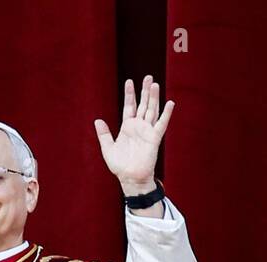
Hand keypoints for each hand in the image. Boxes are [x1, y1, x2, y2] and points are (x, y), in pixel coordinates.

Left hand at [93, 75, 173, 195]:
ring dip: (154, 98)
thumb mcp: (108, 148)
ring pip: (152, 110)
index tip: (130, 81)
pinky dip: (166, 114)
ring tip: (154, 84)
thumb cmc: (120, 166)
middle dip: (145, 91)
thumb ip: (104, 134)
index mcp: (127, 127)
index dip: (130, 94)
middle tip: (148, 77)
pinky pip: (161, 124)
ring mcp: (147, 131)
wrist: (130, 178)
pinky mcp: (154, 138)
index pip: (129, 106)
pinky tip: (169, 103)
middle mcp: (139, 127)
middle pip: (143, 105)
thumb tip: (97, 120)